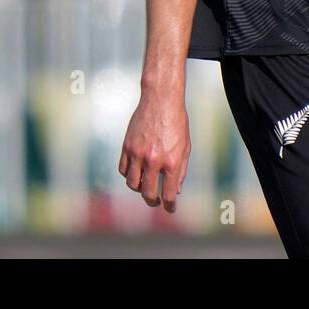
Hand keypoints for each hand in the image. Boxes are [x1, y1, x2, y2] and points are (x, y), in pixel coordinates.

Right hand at [119, 89, 189, 210]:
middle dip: (152, 201)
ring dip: (139, 189)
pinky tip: (136, 173)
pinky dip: (129, 175)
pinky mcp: (127, 146)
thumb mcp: (185, 147)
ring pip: (132, 183)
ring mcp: (138, 153)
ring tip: (145, 186)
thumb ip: (181, 170)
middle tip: (155, 201)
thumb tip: (175, 190)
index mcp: (171, 161)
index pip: (168, 193)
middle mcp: (153, 160)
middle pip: (147, 193)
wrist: (161, 99)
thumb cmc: (177, 122)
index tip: (170, 209)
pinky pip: (123, 169)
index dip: (169, 205)